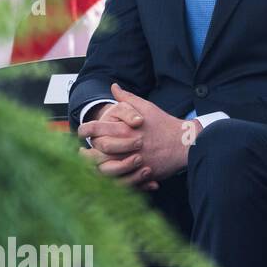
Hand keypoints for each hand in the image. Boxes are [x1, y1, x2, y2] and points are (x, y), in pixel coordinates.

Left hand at [77, 83, 195, 186]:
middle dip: (85, 152)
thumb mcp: (147, 107)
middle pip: (96, 151)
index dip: (84, 130)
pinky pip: (120, 180)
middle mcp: (127, 146)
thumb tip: (114, 87)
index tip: (81, 132)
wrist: (185, 142)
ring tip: (91, 164)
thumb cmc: (165, 124)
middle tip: (82, 151)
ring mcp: (134, 161)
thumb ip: (127, 98)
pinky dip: (110, 178)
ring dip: (94, 166)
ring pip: (104, 168)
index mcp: (125, 129)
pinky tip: (107, 173)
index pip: (95, 129)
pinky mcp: (140, 174)